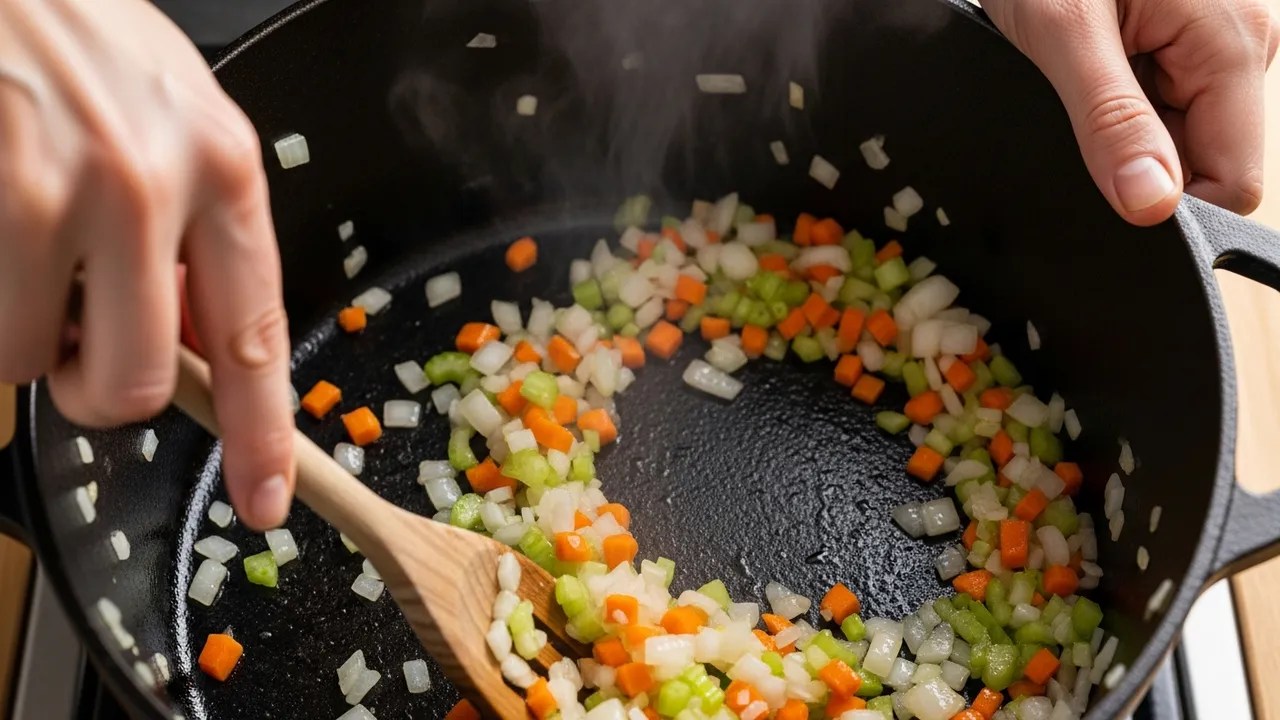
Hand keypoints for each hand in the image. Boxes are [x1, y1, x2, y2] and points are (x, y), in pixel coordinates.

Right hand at [0, 0, 293, 528]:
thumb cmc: (85, 44)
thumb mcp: (181, 121)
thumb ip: (205, 233)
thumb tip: (206, 343)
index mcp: (224, 169)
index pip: (255, 336)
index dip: (261, 435)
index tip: (267, 498)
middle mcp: (153, 185)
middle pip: (137, 384)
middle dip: (98, 391)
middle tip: (77, 344)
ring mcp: (60, 192)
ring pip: (33, 360)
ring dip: (22, 336)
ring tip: (23, 256)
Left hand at [984, 0, 1279, 224]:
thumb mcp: (1064, 32)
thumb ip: (1110, 120)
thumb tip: (1151, 205)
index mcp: (1230, 45)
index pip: (1231, 179)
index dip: (1173, 209)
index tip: (1106, 200)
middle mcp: (1238, 44)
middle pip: (1204, 159)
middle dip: (1139, 163)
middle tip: (1073, 120)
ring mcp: (1212, 40)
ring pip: (1179, 134)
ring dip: (1121, 132)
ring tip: (1073, 82)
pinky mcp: (1184, 35)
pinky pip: (1160, 100)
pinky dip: (1117, 105)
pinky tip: (1082, 73)